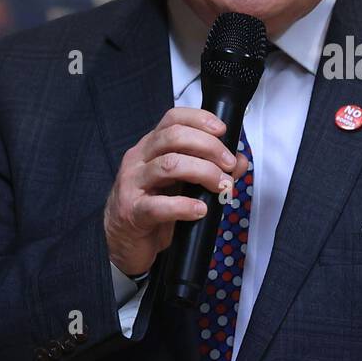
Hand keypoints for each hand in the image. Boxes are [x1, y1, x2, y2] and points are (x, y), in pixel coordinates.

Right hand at [103, 107, 248, 278]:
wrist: (123, 242)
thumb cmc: (152, 208)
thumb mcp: (183, 184)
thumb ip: (210, 169)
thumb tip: (239, 162)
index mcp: (150, 147)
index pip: (173, 118)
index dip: (200, 119)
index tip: (222, 131)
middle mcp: (139, 159)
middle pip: (174, 136)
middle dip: (209, 147)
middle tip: (228, 165)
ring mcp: (132, 184)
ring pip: (169, 165)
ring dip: (203, 172)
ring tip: (221, 186)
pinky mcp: (132, 211)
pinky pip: (159, 205)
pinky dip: (185, 206)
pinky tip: (200, 210)